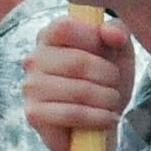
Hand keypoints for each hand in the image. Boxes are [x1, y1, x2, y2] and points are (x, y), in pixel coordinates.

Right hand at [22, 13, 137, 150]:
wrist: (99, 123)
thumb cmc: (105, 81)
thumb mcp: (119, 51)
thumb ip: (118, 32)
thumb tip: (110, 33)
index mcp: (50, 36)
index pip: (64, 27)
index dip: (92, 39)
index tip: (109, 53)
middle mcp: (34, 58)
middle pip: (77, 62)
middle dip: (109, 77)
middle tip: (116, 86)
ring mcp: (31, 87)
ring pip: (79, 90)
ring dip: (106, 99)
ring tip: (113, 104)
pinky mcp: (34, 114)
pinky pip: (72, 114)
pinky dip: (97, 118)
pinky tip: (107, 119)